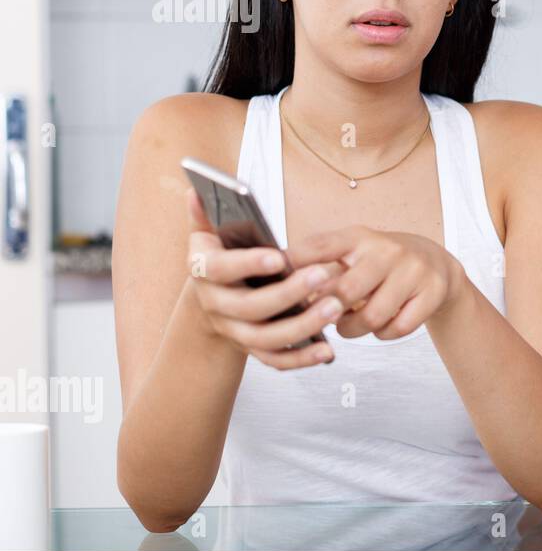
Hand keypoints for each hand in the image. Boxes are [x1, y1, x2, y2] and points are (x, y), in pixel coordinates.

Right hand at [184, 187, 346, 369]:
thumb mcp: (207, 237)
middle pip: (251, 307)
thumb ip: (206, 215)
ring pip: (267, 337)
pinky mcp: (253, 349)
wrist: (210, 303)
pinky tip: (328, 351)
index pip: (222, 269)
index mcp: (205, 273)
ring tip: (335, 308)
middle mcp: (217, 307)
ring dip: (303, 326)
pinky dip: (302, 358)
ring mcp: (235, 331)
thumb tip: (197, 190)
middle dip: (289, 294)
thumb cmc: (219, 260)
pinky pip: (276, 360)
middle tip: (323, 276)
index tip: (280, 256)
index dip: (249, 264)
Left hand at [285, 225, 466, 339]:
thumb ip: (319, 266)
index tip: (277, 277)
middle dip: (329, 312)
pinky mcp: (432, 292)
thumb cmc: (382, 262)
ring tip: (348, 326)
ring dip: (353, 330)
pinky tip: (379, 326)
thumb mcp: (353, 252)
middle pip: (347, 291)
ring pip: (373, 316)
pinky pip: (398, 328)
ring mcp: (413, 271)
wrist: (437, 264)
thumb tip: (280, 288)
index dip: (296, 262)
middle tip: (323, 319)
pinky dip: (383, 334)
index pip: (322, 246)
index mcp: (360, 237)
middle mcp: (388, 250)